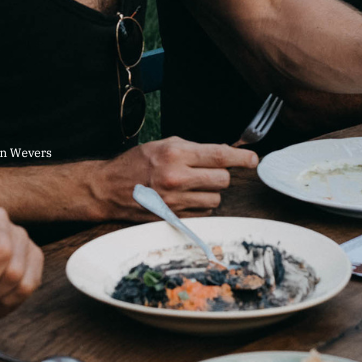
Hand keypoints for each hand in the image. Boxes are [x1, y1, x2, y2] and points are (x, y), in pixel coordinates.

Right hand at [96, 137, 259, 218]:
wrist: (107, 188)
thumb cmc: (137, 163)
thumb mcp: (165, 144)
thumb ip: (195, 149)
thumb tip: (226, 154)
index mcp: (176, 154)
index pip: (220, 156)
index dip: (242, 158)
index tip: (254, 160)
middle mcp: (176, 177)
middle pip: (222, 180)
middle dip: (221, 175)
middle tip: (207, 172)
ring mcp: (174, 200)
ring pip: (215, 200)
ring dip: (211, 193)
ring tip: (194, 186)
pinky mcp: (171, 217)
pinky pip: (202, 214)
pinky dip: (200, 206)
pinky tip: (186, 198)